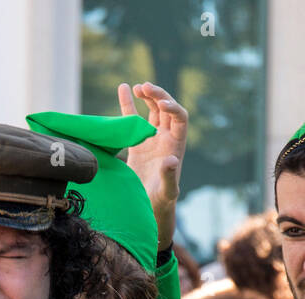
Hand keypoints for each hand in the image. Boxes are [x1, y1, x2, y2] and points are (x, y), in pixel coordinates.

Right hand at [118, 82, 186, 251]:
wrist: (147, 206)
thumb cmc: (161, 200)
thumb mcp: (167, 190)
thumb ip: (170, 175)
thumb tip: (170, 159)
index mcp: (177, 145)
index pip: (180, 118)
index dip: (173, 108)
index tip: (161, 104)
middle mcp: (166, 138)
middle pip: (167, 109)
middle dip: (158, 95)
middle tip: (145, 87)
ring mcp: (152, 138)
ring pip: (153, 110)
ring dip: (147, 96)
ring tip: (137, 87)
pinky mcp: (137, 142)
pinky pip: (133, 119)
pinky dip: (129, 103)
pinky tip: (123, 87)